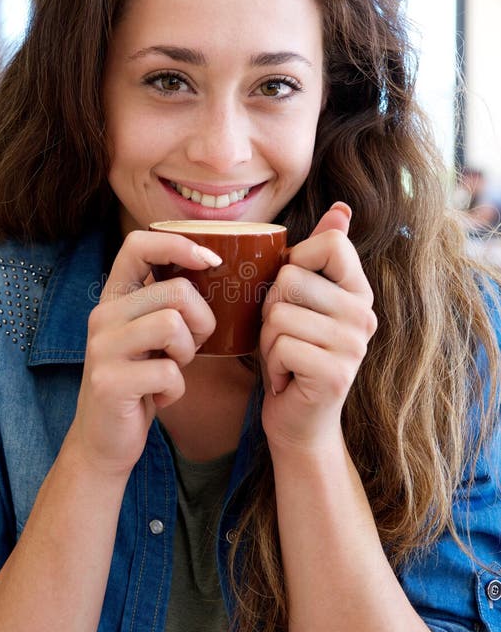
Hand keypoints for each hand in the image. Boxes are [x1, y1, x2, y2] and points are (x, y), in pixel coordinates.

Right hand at [67, 230, 218, 475]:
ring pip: (172, 324)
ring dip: (188, 353)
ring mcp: (103, 348)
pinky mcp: (110, 381)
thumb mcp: (150, 336)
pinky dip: (177, 389)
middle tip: (193, 346)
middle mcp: (103, 316)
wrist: (103, 440)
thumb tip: (215, 269)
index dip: (178, 244)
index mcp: (114, 297)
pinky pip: (169, 372)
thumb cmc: (140, 382)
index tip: (210, 261)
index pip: (138, 244)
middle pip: (176, 290)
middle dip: (202, 320)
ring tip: (174, 370)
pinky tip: (161, 398)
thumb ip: (167, 304)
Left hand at [260, 203, 376, 451]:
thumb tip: (342, 209)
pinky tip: (287, 379)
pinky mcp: (334, 374)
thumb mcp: (302, 302)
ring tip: (285, 359)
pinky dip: (272, 364)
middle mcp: (364, 316)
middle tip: (284, 338)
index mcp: (359, 293)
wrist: (299, 423)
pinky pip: (280, 345)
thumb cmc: (293, 356)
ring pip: (279, 314)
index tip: (293, 293)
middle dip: (270, 310)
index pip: (330, 244)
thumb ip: (320, 256)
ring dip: (267, 340)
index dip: (295, 261)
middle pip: (291, 279)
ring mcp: (353, 346)